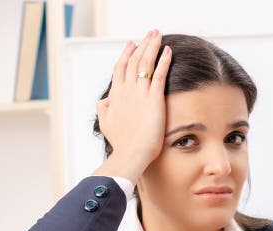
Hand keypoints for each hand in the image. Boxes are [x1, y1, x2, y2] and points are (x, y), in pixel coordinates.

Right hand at [93, 30, 171, 184]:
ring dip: (152, 46)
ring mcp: (140, 93)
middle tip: (149, 33)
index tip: (131, 44)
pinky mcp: (154, 99)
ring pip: (146, 63)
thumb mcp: (105, 123)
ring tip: (157, 35)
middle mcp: (126, 90)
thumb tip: (104, 99)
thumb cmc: (121, 143)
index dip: (126, 54)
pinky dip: (164, 60)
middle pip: (134, 60)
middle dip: (142, 44)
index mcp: (115, 95)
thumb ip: (104, 108)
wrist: (131, 154)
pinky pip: (159, 74)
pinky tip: (168, 51)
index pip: (120, 68)